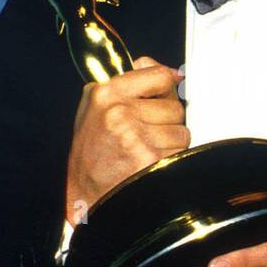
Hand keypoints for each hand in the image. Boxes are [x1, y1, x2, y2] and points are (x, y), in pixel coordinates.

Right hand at [65, 56, 189, 221]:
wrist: (84, 194)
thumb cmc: (91, 152)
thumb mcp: (96, 107)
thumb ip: (129, 82)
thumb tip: (170, 72)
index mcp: (106, 94)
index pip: (159, 75)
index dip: (166, 89)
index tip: (163, 97)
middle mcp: (119, 112)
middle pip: (175, 107)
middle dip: (167, 122)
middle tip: (147, 134)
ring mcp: (134, 137)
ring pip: (182, 131)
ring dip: (171, 143)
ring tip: (147, 150)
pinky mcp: (148, 160)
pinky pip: (180, 152)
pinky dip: (171, 159)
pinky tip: (150, 164)